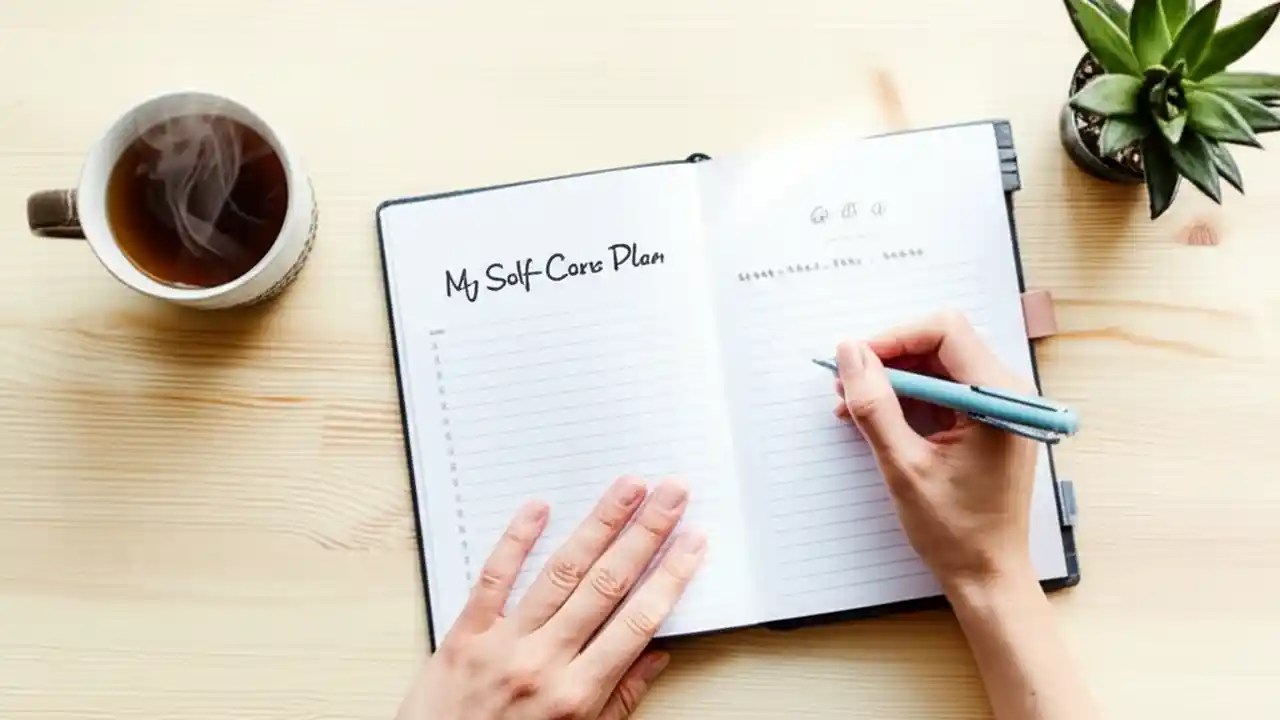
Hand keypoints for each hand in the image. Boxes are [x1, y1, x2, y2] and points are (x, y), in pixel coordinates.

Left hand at [395, 477, 705, 719]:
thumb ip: (619, 697)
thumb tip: (655, 654)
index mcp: (577, 695)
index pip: (637, 621)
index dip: (670, 576)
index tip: (693, 542)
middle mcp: (543, 663)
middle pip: (606, 585)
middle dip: (645, 534)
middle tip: (671, 493)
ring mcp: (503, 644)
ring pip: (561, 572)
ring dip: (599, 524)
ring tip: (626, 488)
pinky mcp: (464, 635)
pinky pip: (494, 577)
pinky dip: (516, 539)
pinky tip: (539, 507)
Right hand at [832, 311, 1037, 591]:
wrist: (987, 575)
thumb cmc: (955, 531)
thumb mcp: (903, 466)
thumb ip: (874, 405)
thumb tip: (850, 354)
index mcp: (998, 399)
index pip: (945, 332)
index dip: (894, 337)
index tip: (855, 360)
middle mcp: (1006, 394)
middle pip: (941, 344)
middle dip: (889, 358)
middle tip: (847, 384)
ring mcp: (997, 408)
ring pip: (937, 366)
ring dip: (893, 379)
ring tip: (852, 404)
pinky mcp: (985, 422)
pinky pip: (942, 392)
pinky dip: (907, 398)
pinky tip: (875, 417)